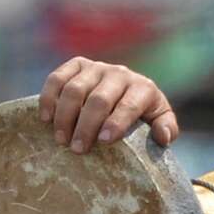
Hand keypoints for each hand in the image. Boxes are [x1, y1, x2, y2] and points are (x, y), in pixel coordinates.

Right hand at [37, 57, 180, 153]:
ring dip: (65, 116)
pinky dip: (49, 98)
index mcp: (144, 87)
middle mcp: (120, 73)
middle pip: (98, 99)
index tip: (103, 141)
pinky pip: (57, 78)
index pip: (129, 105)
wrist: (127, 91)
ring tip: (61, 140)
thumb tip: (163, 137)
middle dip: (86, 126)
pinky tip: (46, 119)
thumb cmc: (143, 115)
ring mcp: (97, 67)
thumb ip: (167, 129)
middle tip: (77, 149)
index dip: (116, 123)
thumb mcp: (160, 121)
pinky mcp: (77, 64)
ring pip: (75, 89)